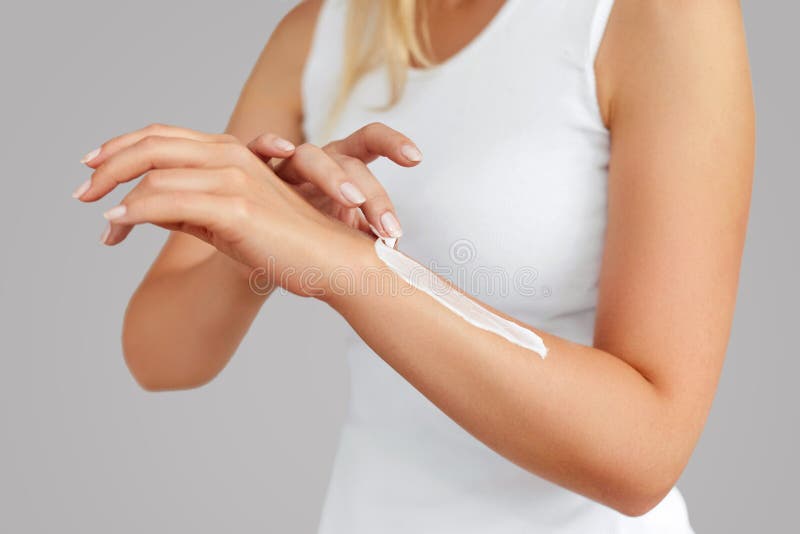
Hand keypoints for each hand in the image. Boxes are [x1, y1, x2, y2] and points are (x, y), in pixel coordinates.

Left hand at [73, 123, 371, 297]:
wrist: (333, 262)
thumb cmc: (287, 246)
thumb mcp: (231, 220)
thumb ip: (191, 208)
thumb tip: (141, 209)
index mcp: (231, 153)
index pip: (163, 136)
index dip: (122, 147)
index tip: (94, 168)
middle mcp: (230, 156)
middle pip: (152, 144)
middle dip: (108, 164)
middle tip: (82, 190)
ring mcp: (233, 179)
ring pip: (154, 173)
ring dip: (115, 193)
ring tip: (102, 222)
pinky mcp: (236, 208)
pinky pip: (168, 202)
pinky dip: (135, 212)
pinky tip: (117, 226)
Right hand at [246, 122, 422, 238]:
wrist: (262, 253)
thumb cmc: (310, 239)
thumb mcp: (343, 239)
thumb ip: (368, 242)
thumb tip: (399, 261)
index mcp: (343, 169)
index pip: (370, 144)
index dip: (392, 143)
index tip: (416, 157)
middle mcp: (317, 162)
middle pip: (347, 162)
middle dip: (372, 194)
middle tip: (388, 229)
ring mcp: (284, 167)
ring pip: (308, 156)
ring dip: (332, 175)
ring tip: (352, 201)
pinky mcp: (252, 175)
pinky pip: (257, 150)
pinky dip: (267, 144)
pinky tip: (282, 148)